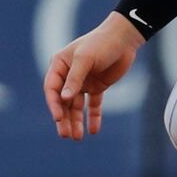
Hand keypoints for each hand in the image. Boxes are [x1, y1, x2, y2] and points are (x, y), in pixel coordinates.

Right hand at [43, 11, 145, 139]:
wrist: (124, 39)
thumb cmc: (101, 43)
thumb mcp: (86, 59)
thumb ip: (75, 79)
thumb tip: (63, 99)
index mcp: (60, 65)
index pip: (52, 88)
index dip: (54, 105)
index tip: (58, 119)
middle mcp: (69, 75)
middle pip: (63, 101)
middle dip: (64, 119)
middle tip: (66, 135)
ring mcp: (83, 82)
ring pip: (76, 106)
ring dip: (76, 121)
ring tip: (77, 137)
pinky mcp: (97, 87)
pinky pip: (93, 105)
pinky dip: (93, 117)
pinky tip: (93, 131)